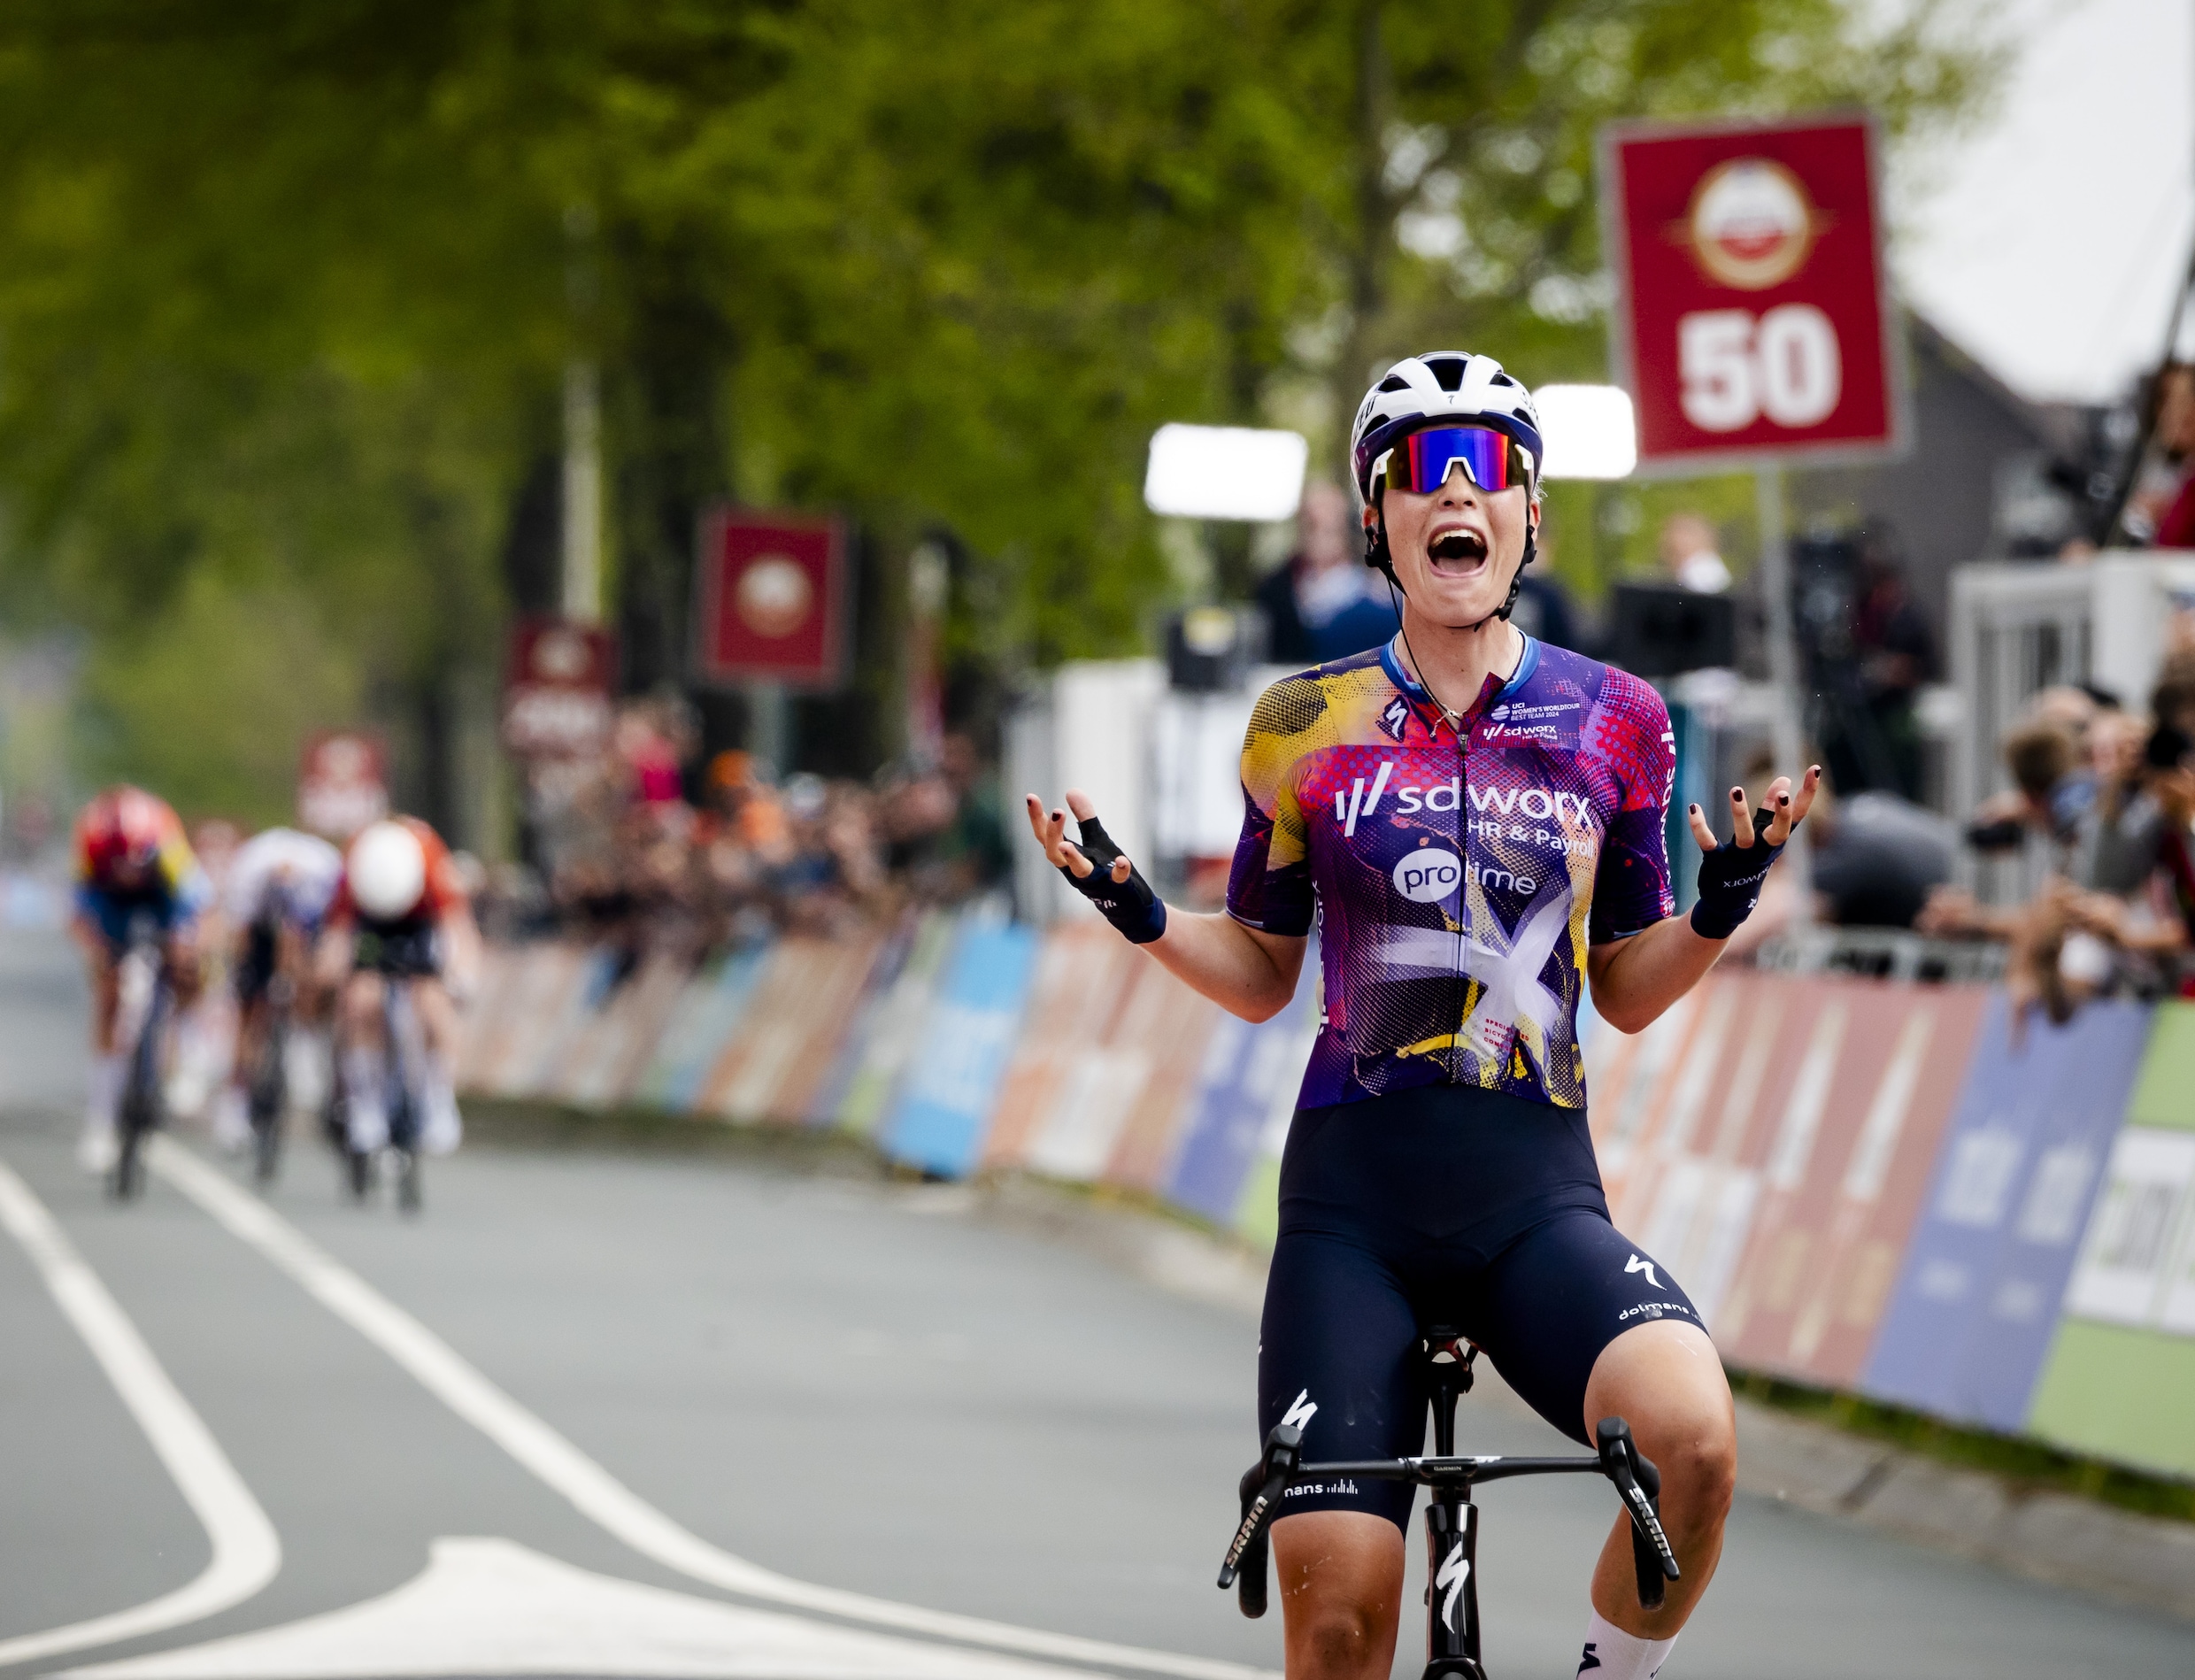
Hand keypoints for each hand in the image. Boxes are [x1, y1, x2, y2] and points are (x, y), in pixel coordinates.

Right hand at [1025, 789, 1133, 887]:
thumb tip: (1071, 790)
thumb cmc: (1104, 869)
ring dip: (1072, 858)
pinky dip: (1119, 871)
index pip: (1045, 836)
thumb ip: (1084, 817)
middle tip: (1056, 812)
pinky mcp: (1116, 887)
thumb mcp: (1094, 839)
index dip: (1036, 818)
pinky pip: (1116, 880)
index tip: (1030, 797)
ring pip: (1078, 870)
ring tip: (1065, 845)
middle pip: (1054, 854)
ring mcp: (1094, 880)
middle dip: (1053, 834)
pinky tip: (1122, 861)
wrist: (1126, 902)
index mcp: (1067, 856)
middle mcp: (1074, 869)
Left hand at [1683, 764, 1819, 856]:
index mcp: (1776, 841)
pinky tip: (1693, 807)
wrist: (1729, 901)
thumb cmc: (1750, 861)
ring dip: (1740, 814)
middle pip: (1780, 833)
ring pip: (1744, 837)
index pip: (1798, 816)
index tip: (1816, 769)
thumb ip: (1771, 806)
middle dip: (1783, 815)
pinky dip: (1700, 827)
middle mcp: (1763, 850)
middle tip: (1784, 795)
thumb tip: (1784, 778)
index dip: (1808, 793)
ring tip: (1735, 789)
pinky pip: (1709, 843)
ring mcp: (1741, 858)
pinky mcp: (1717, 862)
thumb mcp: (1763, 834)